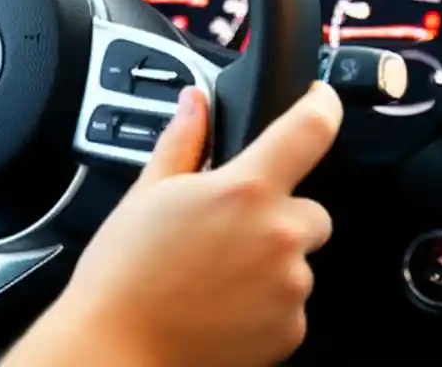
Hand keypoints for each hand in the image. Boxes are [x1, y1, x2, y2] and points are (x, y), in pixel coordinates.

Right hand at [6, 83, 341, 366]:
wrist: (118, 350)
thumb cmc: (124, 277)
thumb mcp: (147, 194)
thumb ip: (182, 141)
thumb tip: (195, 103)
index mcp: (244, 191)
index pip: (310, 130)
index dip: (322, 105)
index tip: (320, 99)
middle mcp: (277, 236)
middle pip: (310, 209)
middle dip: (278, 213)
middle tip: (227, 230)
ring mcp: (289, 287)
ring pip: (298, 260)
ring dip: (270, 260)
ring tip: (214, 274)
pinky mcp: (291, 330)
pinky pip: (292, 304)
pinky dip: (266, 302)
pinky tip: (222, 304)